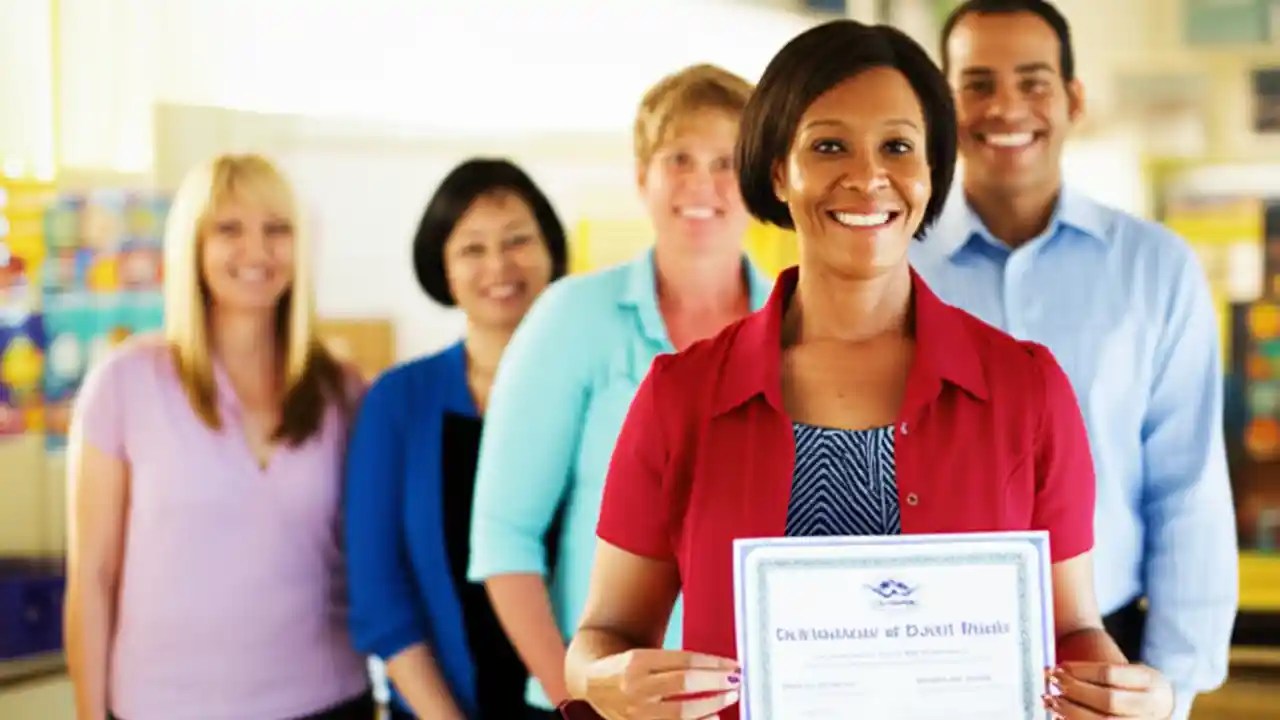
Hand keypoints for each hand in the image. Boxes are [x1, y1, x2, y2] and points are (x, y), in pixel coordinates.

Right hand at [582, 648, 740, 719]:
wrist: (591, 682)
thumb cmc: (627, 666)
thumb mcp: (644, 654)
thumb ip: (677, 663)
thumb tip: (719, 669)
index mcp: (637, 660)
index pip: (684, 661)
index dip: (713, 663)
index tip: (733, 664)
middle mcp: (634, 686)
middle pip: (684, 683)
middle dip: (716, 682)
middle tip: (737, 680)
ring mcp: (636, 711)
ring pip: (682, 711)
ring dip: (712, 705)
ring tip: (729, 697)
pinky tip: (713, 718)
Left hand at [1047, 662, 1173, 718]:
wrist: (1159, 706)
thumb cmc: (1134, 685)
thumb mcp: (1127, 670)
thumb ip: (1097, 671)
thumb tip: (1056, 669)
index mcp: (1149, 680)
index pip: (1109, 673)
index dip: (1080, 670)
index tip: (1059, 667)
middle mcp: (1150, 705)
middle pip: (1108, 700)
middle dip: (1076, 691)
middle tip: (1054, 682)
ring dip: (1070, 711)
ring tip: (1050, 700)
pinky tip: (1059, 716)